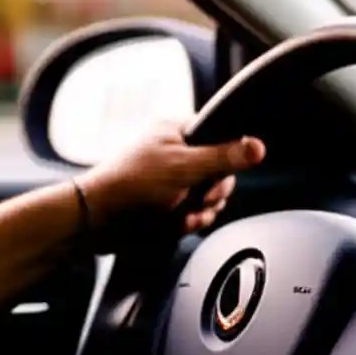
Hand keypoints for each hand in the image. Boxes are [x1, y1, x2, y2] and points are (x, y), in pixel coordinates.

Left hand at [74, 119, 266, 241]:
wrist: (97, 222)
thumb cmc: (132, 184)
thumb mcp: (184, 167)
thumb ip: (224, 157)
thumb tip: (258, 147)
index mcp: (177, 131)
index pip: (221, 136)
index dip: (227, 158)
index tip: (220, 173)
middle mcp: (177, 152)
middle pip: (221, 170)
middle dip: (214, 191)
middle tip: (202, 198)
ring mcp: (173, 179)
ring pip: (211, 195)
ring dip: (204, 210)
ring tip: (186, 215)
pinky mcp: (169, 203)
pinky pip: (197, 212)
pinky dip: (192, 220)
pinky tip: (180, 223)